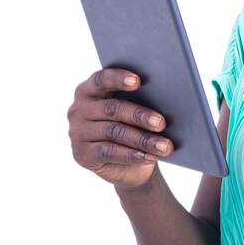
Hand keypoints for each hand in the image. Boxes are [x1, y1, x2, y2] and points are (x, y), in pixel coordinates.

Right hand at [67, 67, 173, 189]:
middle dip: (139, 115)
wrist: (130, 165)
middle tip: (161, 123)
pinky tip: (150, 157)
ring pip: (114, 132)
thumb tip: (165, 97)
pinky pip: (109, 152)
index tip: (138, 81)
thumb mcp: (135, 110)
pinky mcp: (82, 154)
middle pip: (112, 108)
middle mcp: (79, 109)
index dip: (118, 79)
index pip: (100, 79)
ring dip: (143, 139)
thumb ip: (140, 98)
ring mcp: (78, 132)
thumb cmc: (134, 127)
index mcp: (89, 90)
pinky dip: (132, 155)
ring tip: (165, 146)